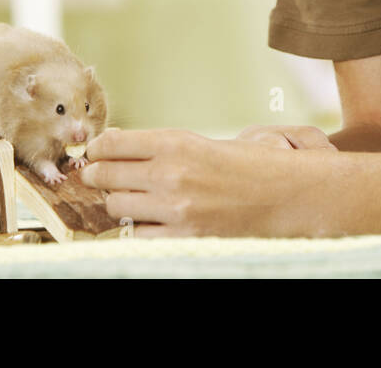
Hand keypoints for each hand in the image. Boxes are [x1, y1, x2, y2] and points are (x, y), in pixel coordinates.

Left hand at [76, 127, 327, 236]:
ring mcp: (175, 209)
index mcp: (176, 142)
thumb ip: (159, 148)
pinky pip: (138, 236)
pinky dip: (138, 229)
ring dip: (117, 203)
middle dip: (96, 175)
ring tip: (129, 199)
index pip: (112, 143)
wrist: (287, 196)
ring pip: (117, 206)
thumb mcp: (201, 144)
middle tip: (95, 175)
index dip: (96, 148)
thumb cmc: (247, 167)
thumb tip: (114, 149)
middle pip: (105, 174)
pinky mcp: (184, 238)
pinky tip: (150, 220)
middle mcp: (171, 173)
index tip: (93, 152)